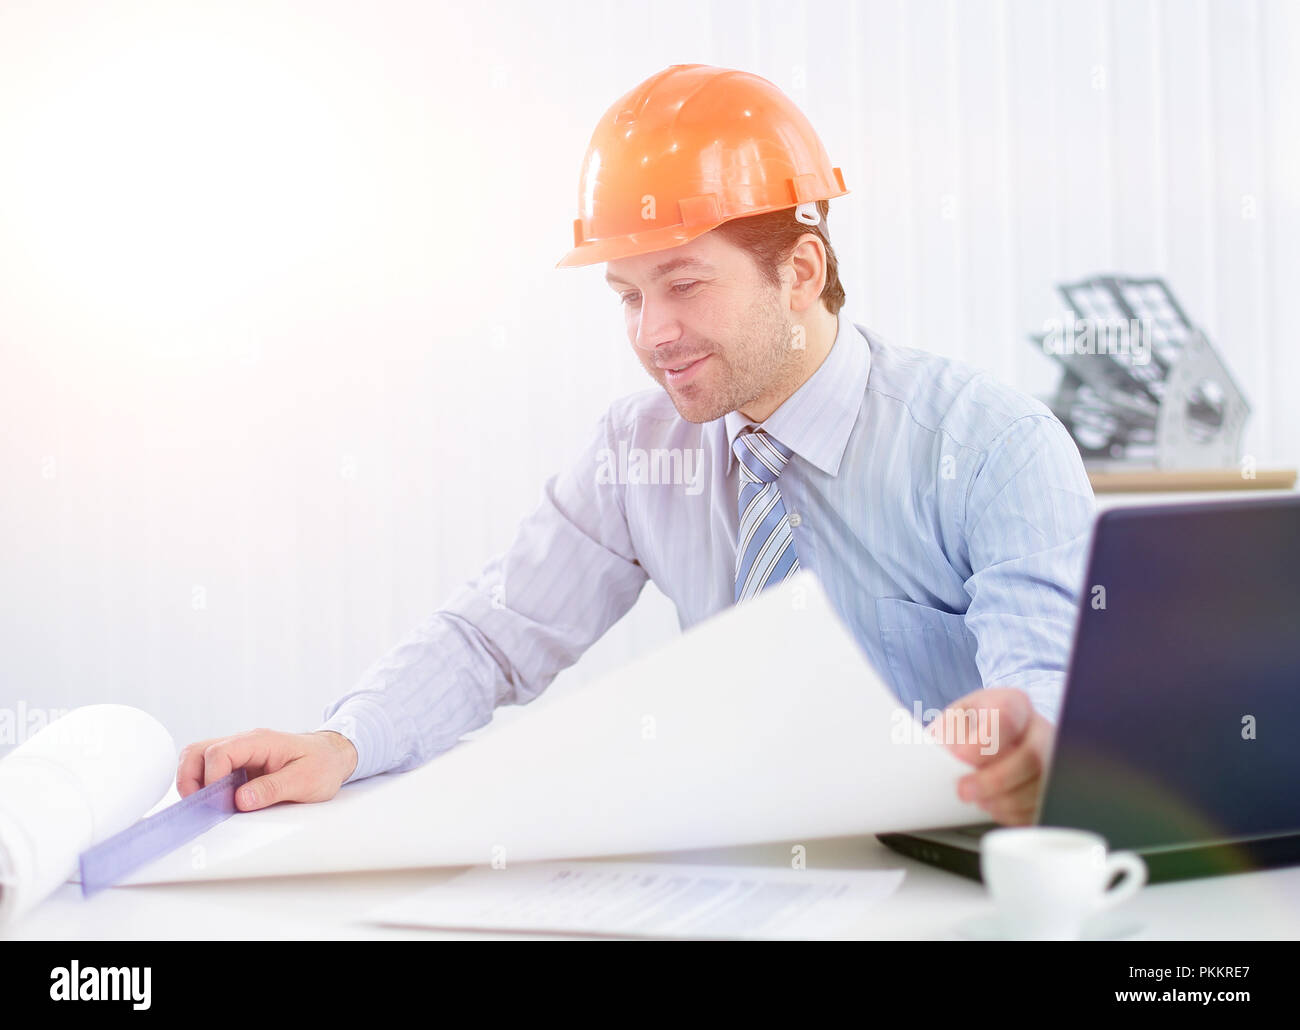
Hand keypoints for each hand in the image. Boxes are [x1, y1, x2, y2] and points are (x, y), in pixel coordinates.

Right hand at [176, 728, 358, 810]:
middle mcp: (245, 743)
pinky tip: (214, 803)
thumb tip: (241, 800)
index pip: (219, 752)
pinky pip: (209, 769)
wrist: (333, 756)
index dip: (212, 780)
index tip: (220, 804)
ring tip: (205, 806)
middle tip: (200, 806)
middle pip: (198, 751)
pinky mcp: (238, 765)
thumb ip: (273, 789)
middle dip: (190, 779)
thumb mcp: (306, 780)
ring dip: (193, 782)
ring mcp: (239, 753)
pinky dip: (203, 785)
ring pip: (198, 758)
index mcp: (260, 741)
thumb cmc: (322, 765)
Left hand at [926, 686, 1053, 825]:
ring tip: (979, 800)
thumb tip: (953, 755)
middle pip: (1032, 757)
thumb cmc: (972, 726)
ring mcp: (1053, 759)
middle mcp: (1040, 730)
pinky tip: (995, 806)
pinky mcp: (1054, 787)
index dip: (985, 742)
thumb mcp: (955, 719)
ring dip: (1004, 801)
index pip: (1007, 718)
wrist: (988, 738)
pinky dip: (1015, 814)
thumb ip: (951, 732)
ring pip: (1041, 786)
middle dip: (995, 781)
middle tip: (964, 791)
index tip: (960, 757)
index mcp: (1013, 704)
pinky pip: (1043, 807)